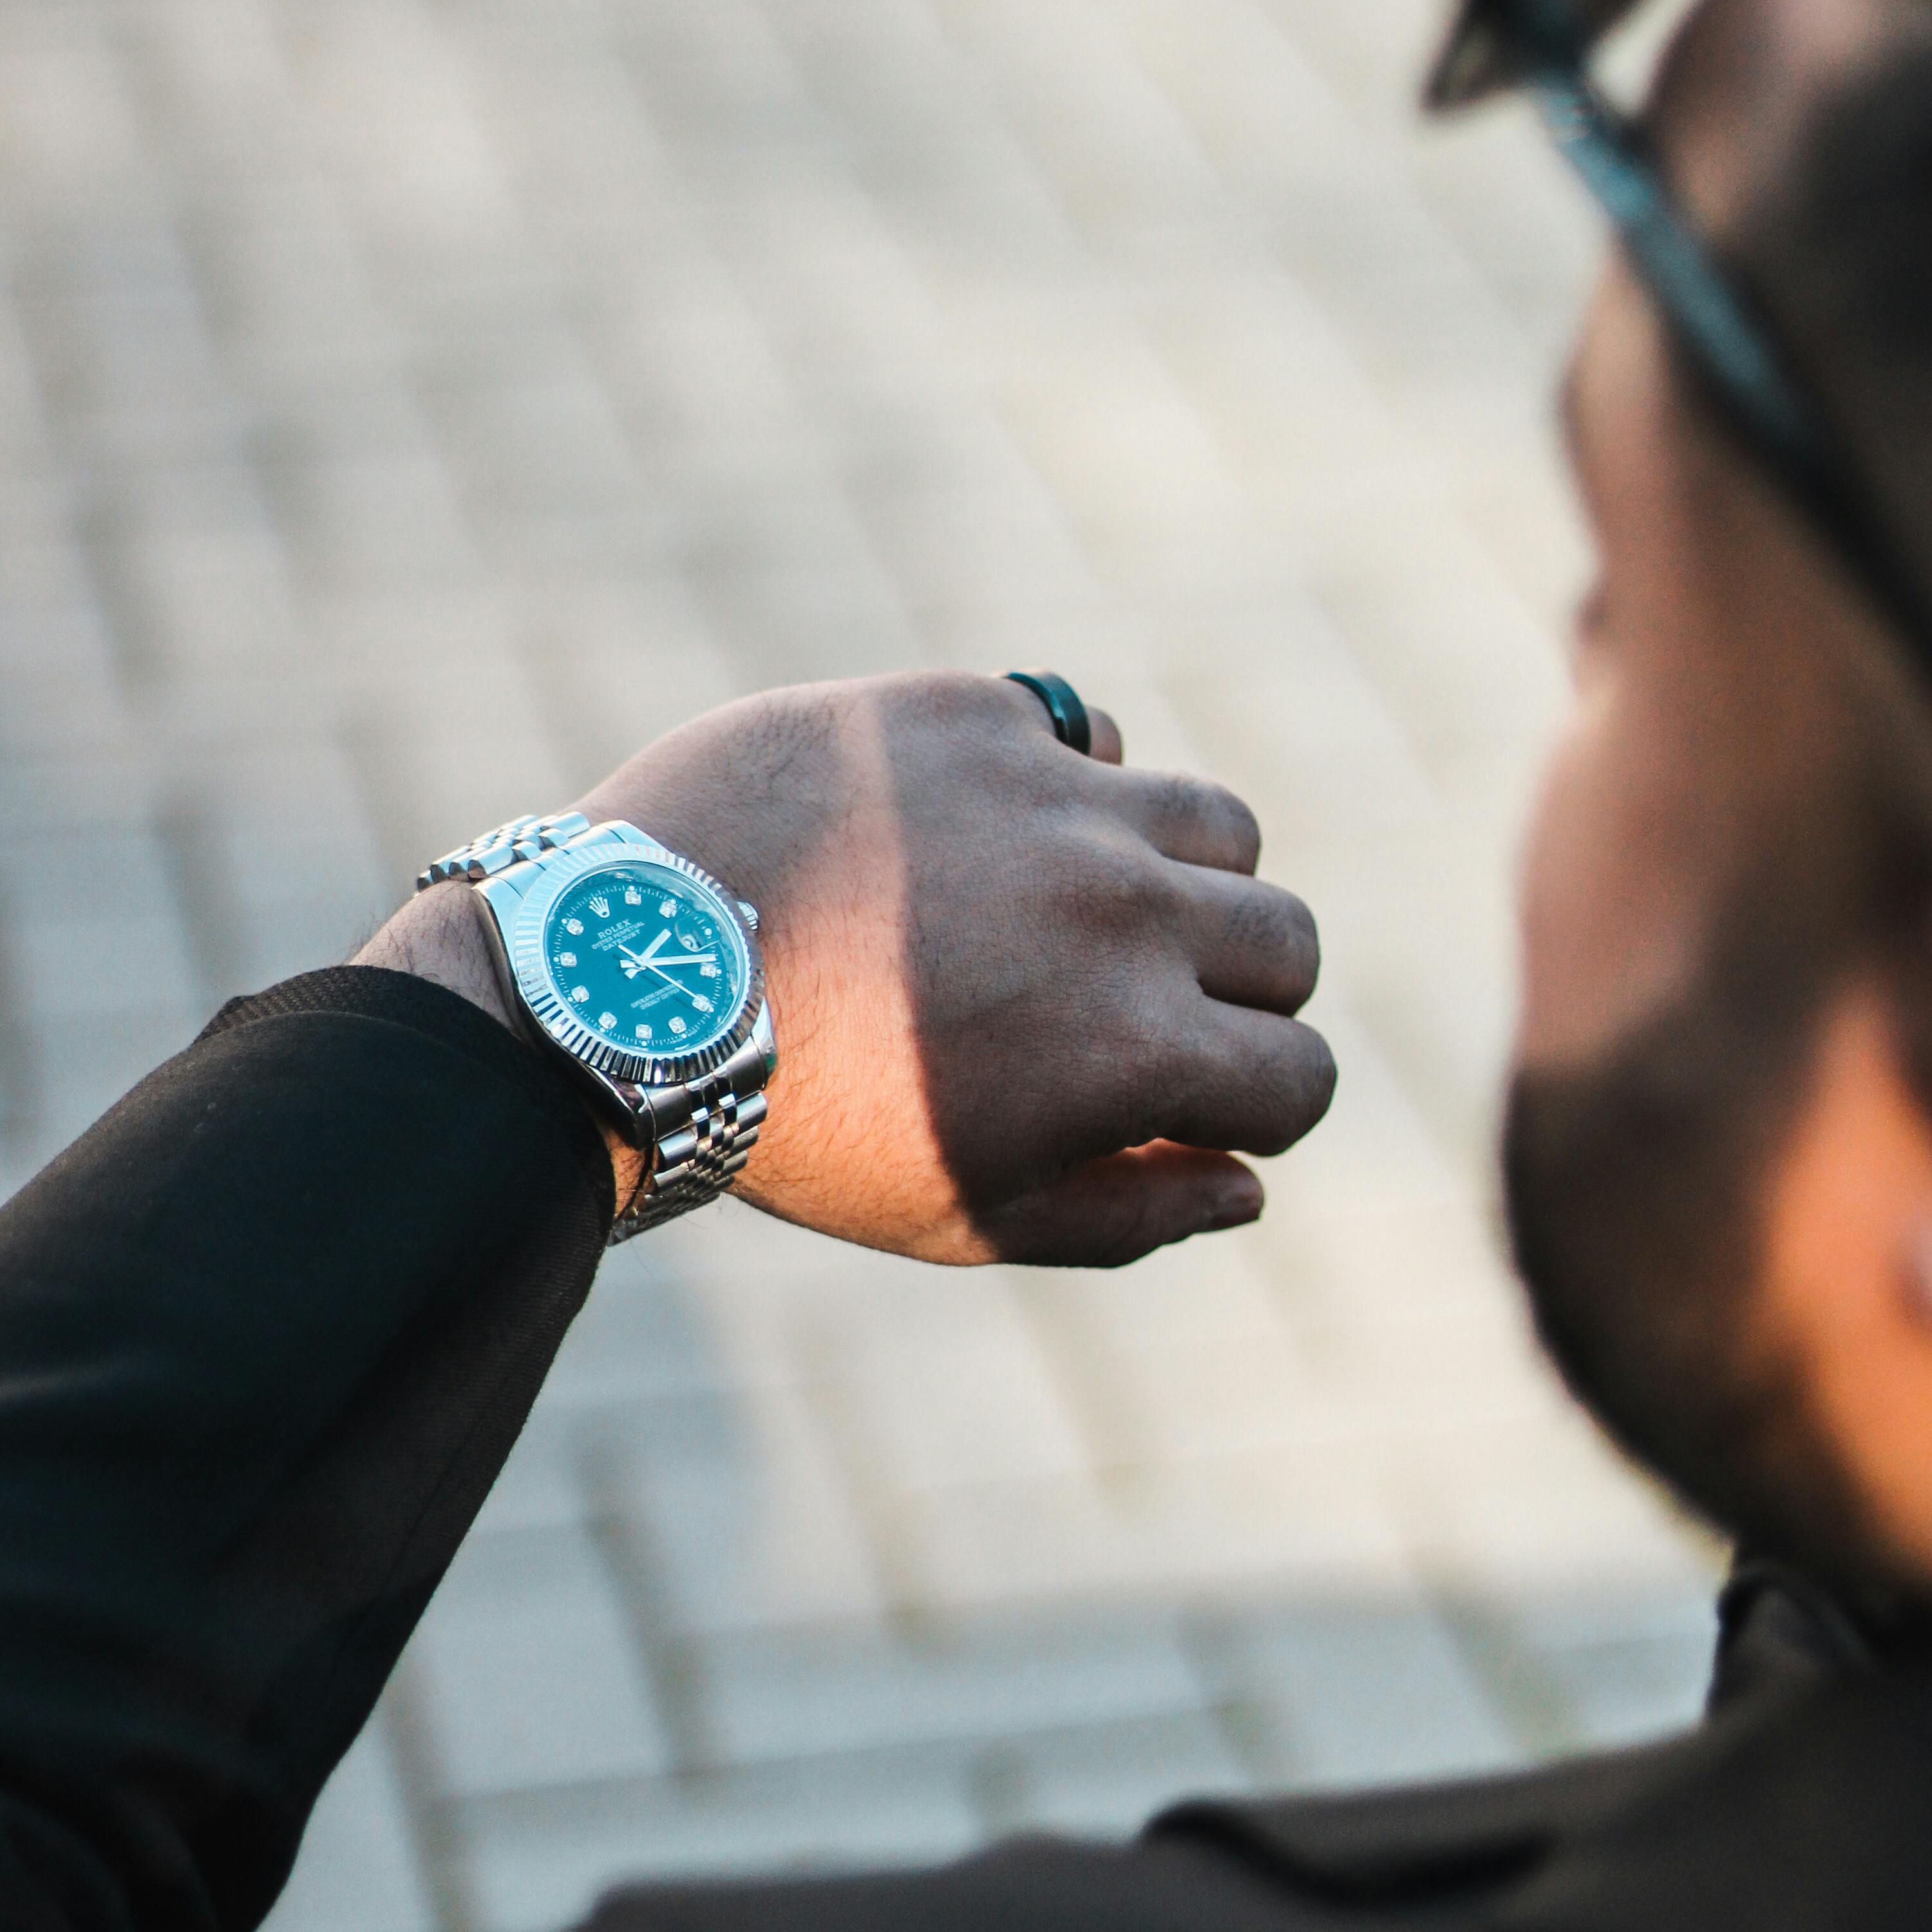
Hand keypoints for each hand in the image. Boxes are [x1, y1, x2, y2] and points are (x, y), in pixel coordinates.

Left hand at [361, 674, 1333, 1266]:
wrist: (631, 981)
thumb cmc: (800, 1125)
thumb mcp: (965, 1215)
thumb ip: (1131, 1215)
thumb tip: (1247, 1184)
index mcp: (1136, 1052)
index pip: (1300, 1074)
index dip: (1261, 1107)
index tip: (1196, 1107)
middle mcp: (1124, 913)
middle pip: (1286, 939)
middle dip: (1244, 995)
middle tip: (1151, 1012)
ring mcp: (1059, 799)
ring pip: (1219, 826)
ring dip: (1185, 880)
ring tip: (1093, 914)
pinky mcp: (981, 716)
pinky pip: (1096, 739)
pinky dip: (1073, 790)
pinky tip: (996, 837)